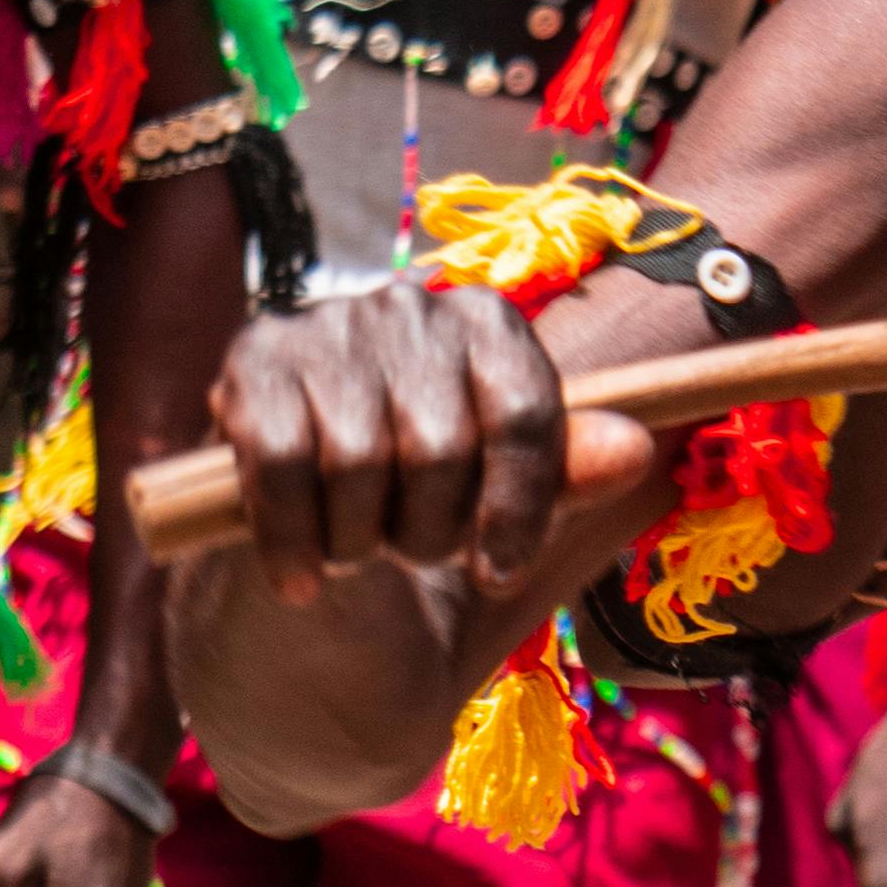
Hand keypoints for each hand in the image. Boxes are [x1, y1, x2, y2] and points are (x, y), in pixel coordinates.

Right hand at [208, 278, 651, 604]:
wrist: (308, 514)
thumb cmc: (427, 496)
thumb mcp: (507, 493)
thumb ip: (569, 473)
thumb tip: (633, 450)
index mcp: (489, 323)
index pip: (524, 413)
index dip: (518, 509)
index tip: (500, 574)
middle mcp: (410, 305)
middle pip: (439, 448)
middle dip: (428, 532)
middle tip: (411, 554)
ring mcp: (326, 325)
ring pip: (357, 463)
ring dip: (358, 542)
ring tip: (358, 554)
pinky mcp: (252, 360)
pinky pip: (280, 468)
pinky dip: (294, 543)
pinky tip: (303, 581)